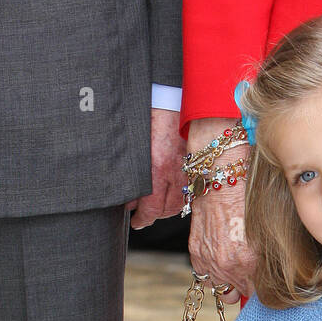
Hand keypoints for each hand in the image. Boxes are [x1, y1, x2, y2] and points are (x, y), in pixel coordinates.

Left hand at [125, 107, 185, 228]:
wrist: (167, 97)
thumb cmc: (145, 119)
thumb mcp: (133, 151)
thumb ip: (130, 176)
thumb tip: (128, 198)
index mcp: (157, 170)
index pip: (151, 210)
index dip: (142, 220)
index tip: (135, 223)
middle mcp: (175, 174)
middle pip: (166, 210)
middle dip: (153, 215)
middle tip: (140, 214)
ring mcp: (186, 169)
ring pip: (180, 203)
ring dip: (166, 209)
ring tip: (154, 207)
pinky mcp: (193, 164)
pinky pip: (189, 190)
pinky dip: (179, 198)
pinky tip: (171, 195)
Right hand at [186, 116, 257, 301]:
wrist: (220, 172)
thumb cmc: (248, 193)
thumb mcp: (268, 227)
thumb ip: (272, 255)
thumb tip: (278, 273)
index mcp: (251, 261)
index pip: (262, 294)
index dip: (267, 289)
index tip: (269, 284)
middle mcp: (229, 265)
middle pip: (244, 293)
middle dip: (250, 285)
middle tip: (254, 273)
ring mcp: (210, 260)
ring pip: (223, 290)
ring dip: (231, 282)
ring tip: (237, 268)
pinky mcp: (196, 253)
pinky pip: (205, 277)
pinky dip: (213, 272)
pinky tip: (221, 259)